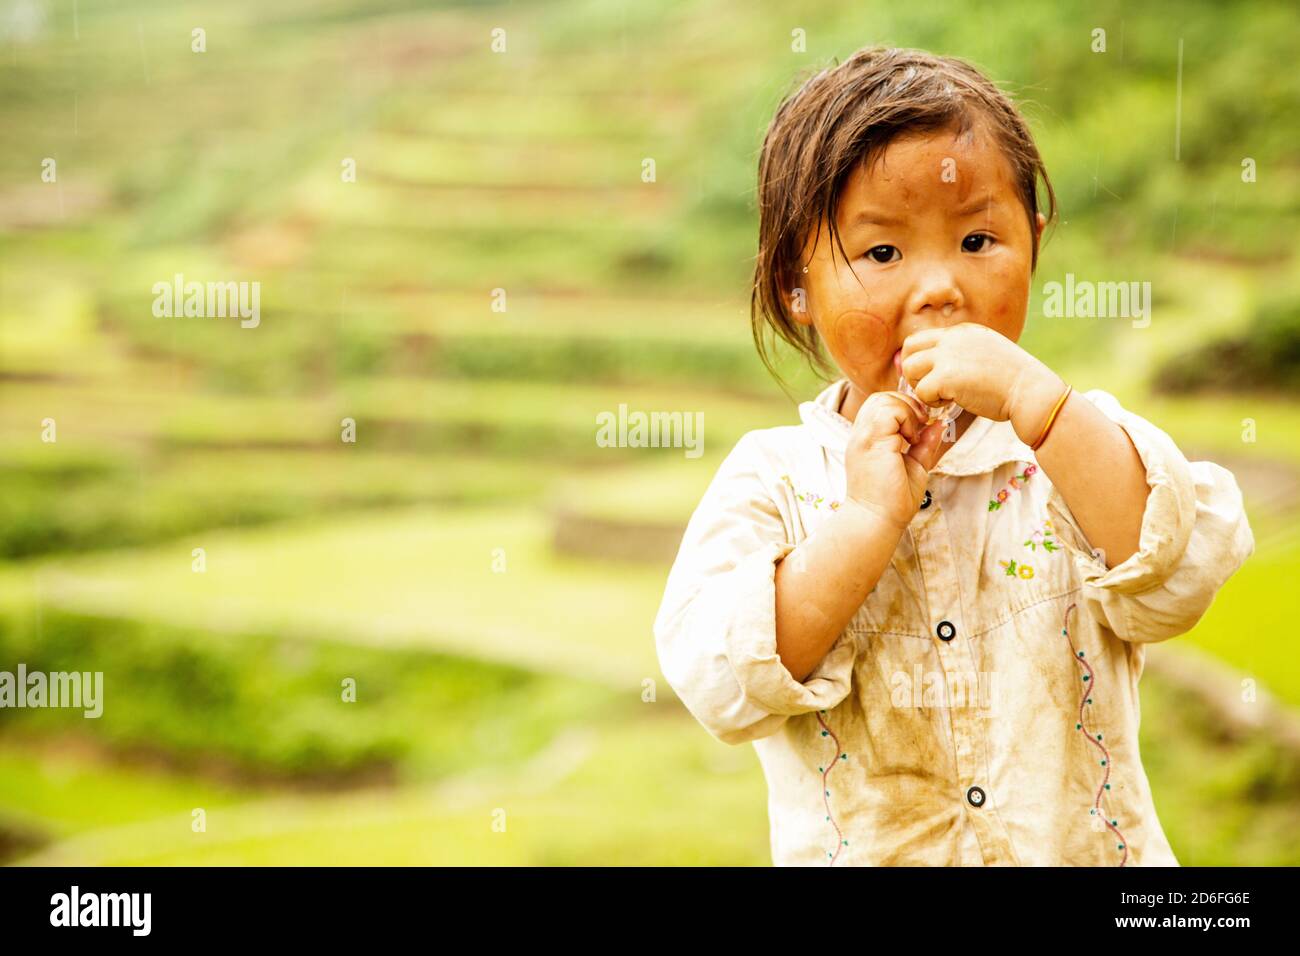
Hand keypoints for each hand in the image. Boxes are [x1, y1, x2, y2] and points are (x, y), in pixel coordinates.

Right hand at [843, 389, 947, 529]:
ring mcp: (863, 436)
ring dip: (905, 411)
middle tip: (919, 428)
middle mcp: (862, 434)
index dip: (904, 409)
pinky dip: (905, 418)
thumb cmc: (892, 501)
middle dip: (906, 405)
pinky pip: (888, 411)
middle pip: (881, 396)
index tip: (918, 429)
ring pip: (883, 398)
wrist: (877, 520)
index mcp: (869, 439)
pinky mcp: (870, 441)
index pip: (881, 404)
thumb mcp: (914, 466)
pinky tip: (911, 439)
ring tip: (913, 435)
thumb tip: (938, 424)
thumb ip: (924, 444)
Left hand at [899, 323, 1065, 439]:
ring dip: (922, 387)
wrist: (1031, 391)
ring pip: (910, 370)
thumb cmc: (1012, 382)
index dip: (918, 360)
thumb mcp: (986, 354)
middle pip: (908, 350)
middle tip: (930, 389)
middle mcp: (952, 338)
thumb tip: (933, 368)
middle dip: (913, 372)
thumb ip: (960, 354)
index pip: (920, 339)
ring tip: (944, 396)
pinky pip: (921, 391)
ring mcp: (948, 355)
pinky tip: (951, 403)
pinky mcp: (947, 376)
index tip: (928, 377)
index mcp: (961, 332)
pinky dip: (931, 402)